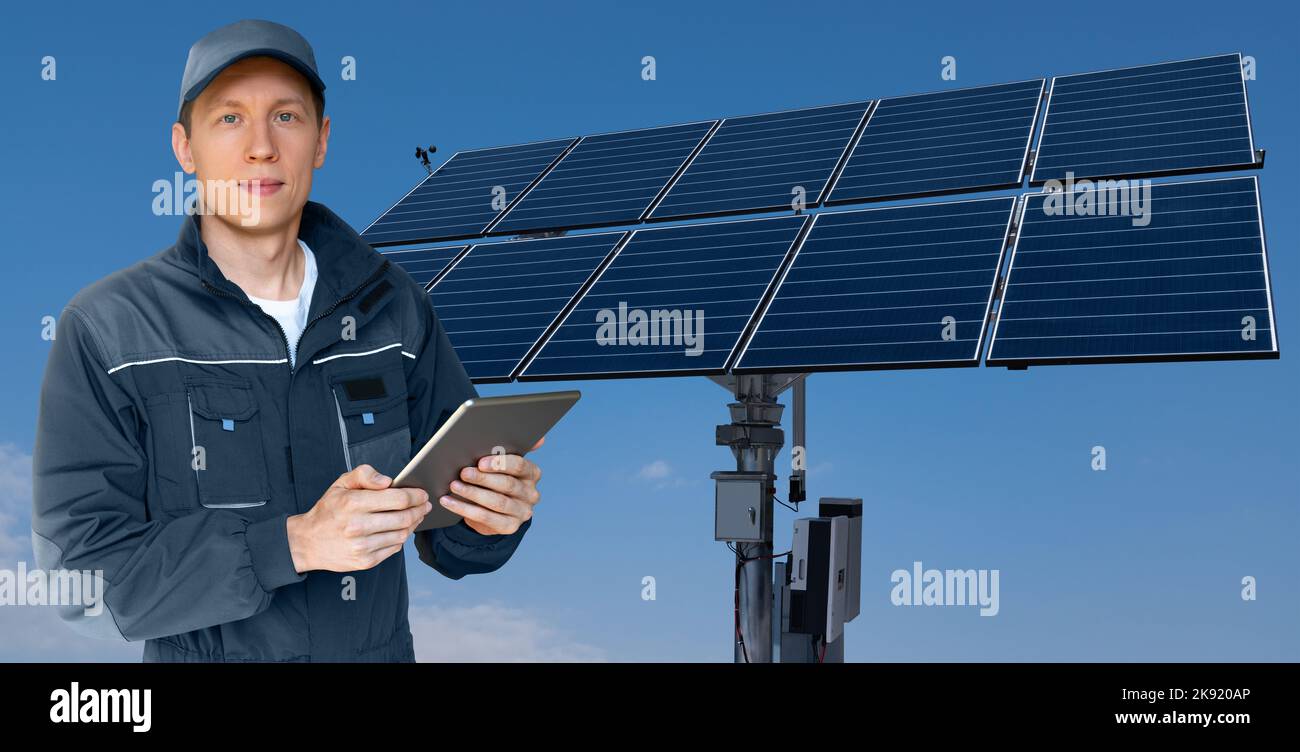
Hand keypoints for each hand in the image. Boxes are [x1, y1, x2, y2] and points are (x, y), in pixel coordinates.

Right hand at [286, 464, 431, 572]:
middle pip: (404, 517)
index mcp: (353, 503)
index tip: (422, 493)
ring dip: (413, 524)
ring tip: (415, 516)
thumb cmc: (327, 511)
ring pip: (402, 534)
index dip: (416, 495)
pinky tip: (401, 530)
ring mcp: (362, 546)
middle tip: (425, 505)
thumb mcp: (340, 484)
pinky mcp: (365, 561)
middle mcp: (357, 526)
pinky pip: (394, 549)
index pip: (398, 499)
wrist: (307, 542)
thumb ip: (364, 475)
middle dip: (420, 509)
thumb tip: (388, 481)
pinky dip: (401, 538)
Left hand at [440, 436, 544, 534]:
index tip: (480, 462)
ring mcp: (522, 512)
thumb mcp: (502, 464)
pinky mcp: (510, 527)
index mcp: (532, 473)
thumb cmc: (495, 477)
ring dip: (472, 493)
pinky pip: (485, 518)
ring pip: (497, 502)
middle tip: (463, 473)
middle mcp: (531, 494)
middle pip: (507, 485)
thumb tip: (539, 439)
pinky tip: (449, 501)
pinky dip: (464, 509)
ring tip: (454, 486)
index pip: (520, 466)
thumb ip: (510, 449)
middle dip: (483, 478)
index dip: (500, 464)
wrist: (494, 508)